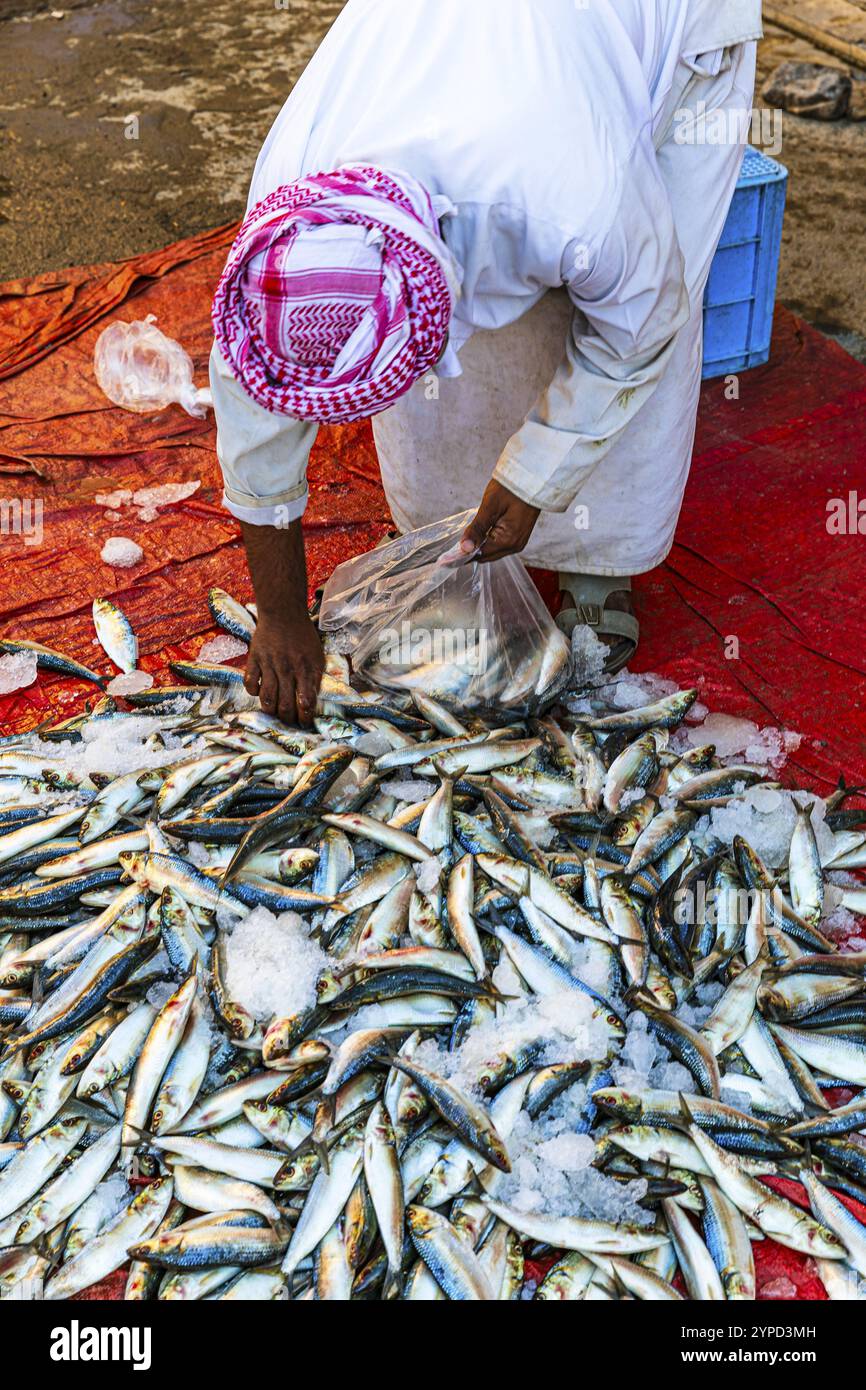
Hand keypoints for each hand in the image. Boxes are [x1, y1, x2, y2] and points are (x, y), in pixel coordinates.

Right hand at [244, 612, 323, 727]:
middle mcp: (287, 669)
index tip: (305, 724)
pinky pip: (250, 683)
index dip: (305, 717)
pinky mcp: (254, 659)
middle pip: (285, 704)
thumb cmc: (303, 637)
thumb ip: (315, 678)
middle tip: (289, 723)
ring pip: (267, 698)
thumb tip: (311, 702)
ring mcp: (269, 664)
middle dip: (288, 719)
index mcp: (305, 669)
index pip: (306, 702)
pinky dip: (253, 692)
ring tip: (274, 713)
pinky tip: (259, 693)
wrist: (283, 613)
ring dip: (271, 710)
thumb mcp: (317, 656)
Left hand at [458, 480, 540, 563]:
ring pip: (492, 550)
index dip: (464, 553)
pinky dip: (489, 538)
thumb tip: (465, 548)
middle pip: (487, 555)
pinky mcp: (518, 535)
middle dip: (472, 548)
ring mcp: (518, 541)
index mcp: (509, 540)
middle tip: (459, 538)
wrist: (530, 477)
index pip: (481, 555)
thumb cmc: (511, 488)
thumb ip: (477, 529)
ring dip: (481, 543)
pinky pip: (499, 543)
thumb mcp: (490, 507)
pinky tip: (485, 527)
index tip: (450, 552)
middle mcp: (515, 545)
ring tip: (473, 528)